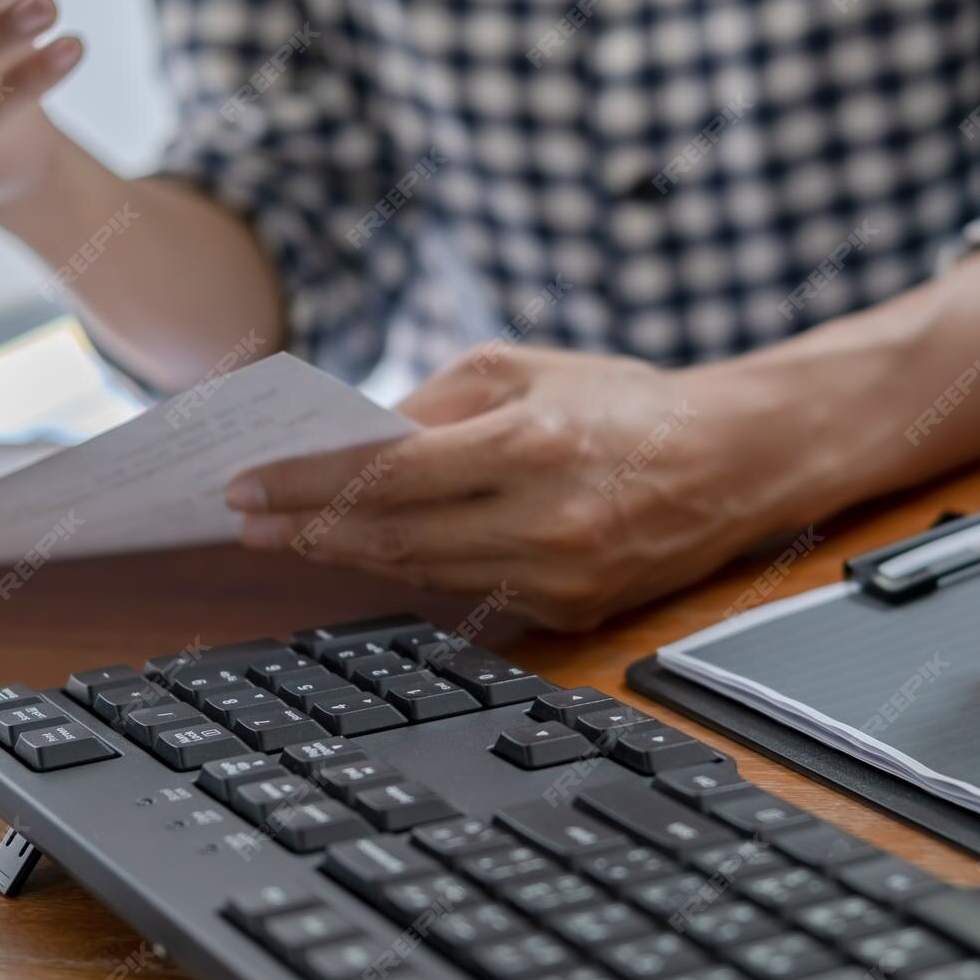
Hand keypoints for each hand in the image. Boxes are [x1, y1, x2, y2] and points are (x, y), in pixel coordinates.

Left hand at [226, 346, 767, 630]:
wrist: (737, 460)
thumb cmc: (625, 402)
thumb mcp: (527, 368)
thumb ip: (436, 400)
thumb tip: (355, 442)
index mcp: (532, 444)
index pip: (387, 475)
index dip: (304, 485)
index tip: (243, 486)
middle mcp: (545, 520)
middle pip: (392, 536)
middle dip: (306, 529)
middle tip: (243, 519)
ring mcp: (560, 576)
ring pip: (421, 575)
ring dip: (347, 556)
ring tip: (289, 536)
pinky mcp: (572, 610)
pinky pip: (470, 595)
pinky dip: (414, 573)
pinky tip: (370, 554)